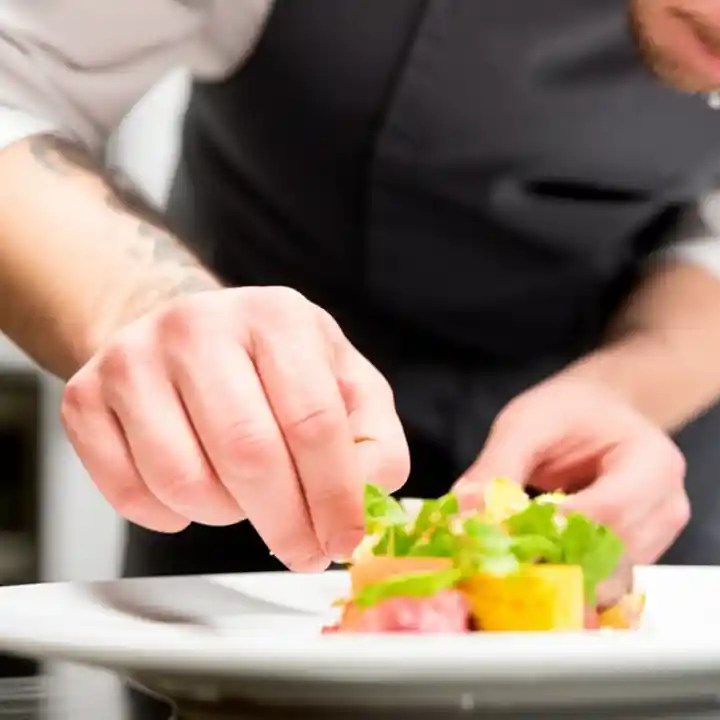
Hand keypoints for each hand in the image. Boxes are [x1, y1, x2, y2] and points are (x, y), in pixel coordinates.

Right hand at [60, 286, 409, 570]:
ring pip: (185, 481)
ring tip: (246, 500)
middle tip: (304, 552)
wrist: (184, 333)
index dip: (334, 495)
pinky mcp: (85, 396)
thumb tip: (369, 499)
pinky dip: (170, 517)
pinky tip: (196, 495)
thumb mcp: (345, 382)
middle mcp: (200, 327)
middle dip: (285, 521)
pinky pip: (130, 493)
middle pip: (248, 453)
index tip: (344, 541)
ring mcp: (133, 359)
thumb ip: (373, 440)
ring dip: (226, 516)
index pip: (314, 421)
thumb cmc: (274, 367)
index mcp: (278, 317)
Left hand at [454, 376, 689, 563]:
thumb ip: (497, 467)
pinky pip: (602, 584)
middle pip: (609, 555)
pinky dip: (564, 580)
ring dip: (555, 577)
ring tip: (508, 564)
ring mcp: (659, 539)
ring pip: (605, 581)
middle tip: (493, 562)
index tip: (500, 540)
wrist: (605, 414)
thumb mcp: (528, 423)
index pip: (606, 512)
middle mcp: (667, 507)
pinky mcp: (640, 560)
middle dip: (549, 562)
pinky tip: (531, 567)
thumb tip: (461, 513)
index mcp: (654, 462)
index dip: (553, 532)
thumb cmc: (573, 411)